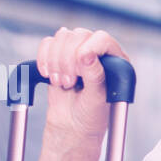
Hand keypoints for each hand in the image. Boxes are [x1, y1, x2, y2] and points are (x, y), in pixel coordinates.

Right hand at [36, 27, 129, 144]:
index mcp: (116, 61)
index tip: (79, 67)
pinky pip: (47, 44)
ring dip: (56, 61)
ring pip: (62, 37)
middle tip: (69, 83)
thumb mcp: (97, 99)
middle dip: (68, 60)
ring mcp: (78, 50)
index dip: (88, 49)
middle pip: (79, 35)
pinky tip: (49, 75)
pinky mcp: (59, 54)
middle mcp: (98, 51)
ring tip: (61, 83)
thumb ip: (95, 76)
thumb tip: (87, 55)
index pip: (102, 39)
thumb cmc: (91, 115)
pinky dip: (44, 58)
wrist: (72, 125)